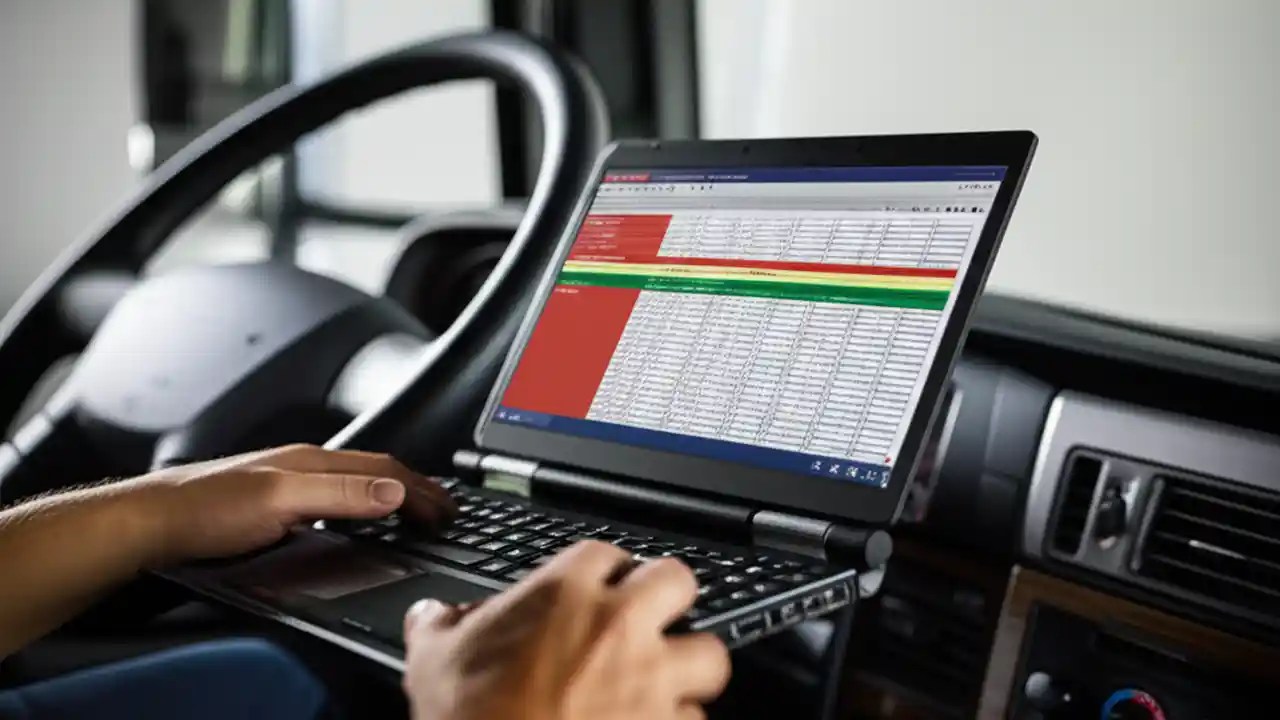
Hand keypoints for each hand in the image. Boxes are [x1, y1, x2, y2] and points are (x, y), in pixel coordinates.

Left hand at [128, 444, 455, 565]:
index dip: (422, 490)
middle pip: (376, 470)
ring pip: (358, 481)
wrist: (152, 520)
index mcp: (313, 461)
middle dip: (417, 487)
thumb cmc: (206, 509)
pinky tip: (360, 516)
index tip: (447, 510)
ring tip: (416, 507)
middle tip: (445, 508)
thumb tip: (394, 491)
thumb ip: (339, 494)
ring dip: (393, 493)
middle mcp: (306, 465)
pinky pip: (338, 496)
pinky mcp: (277, 501)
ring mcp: (290, 481)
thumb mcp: (281, 501)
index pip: (385, 469)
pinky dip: (366, 504)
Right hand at [401, 541, 730, 719]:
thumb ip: (437, 627)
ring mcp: (651, 678)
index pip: (605, 552)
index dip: (603, 571)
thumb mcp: (433, 661)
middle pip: (677, 580)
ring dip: (690, 669)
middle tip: (649, 621)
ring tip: (668, 682)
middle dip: (668, 600)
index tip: (596, 587)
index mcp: (565, 594)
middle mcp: (618, 625)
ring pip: (709, 653)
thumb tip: (430, 614)